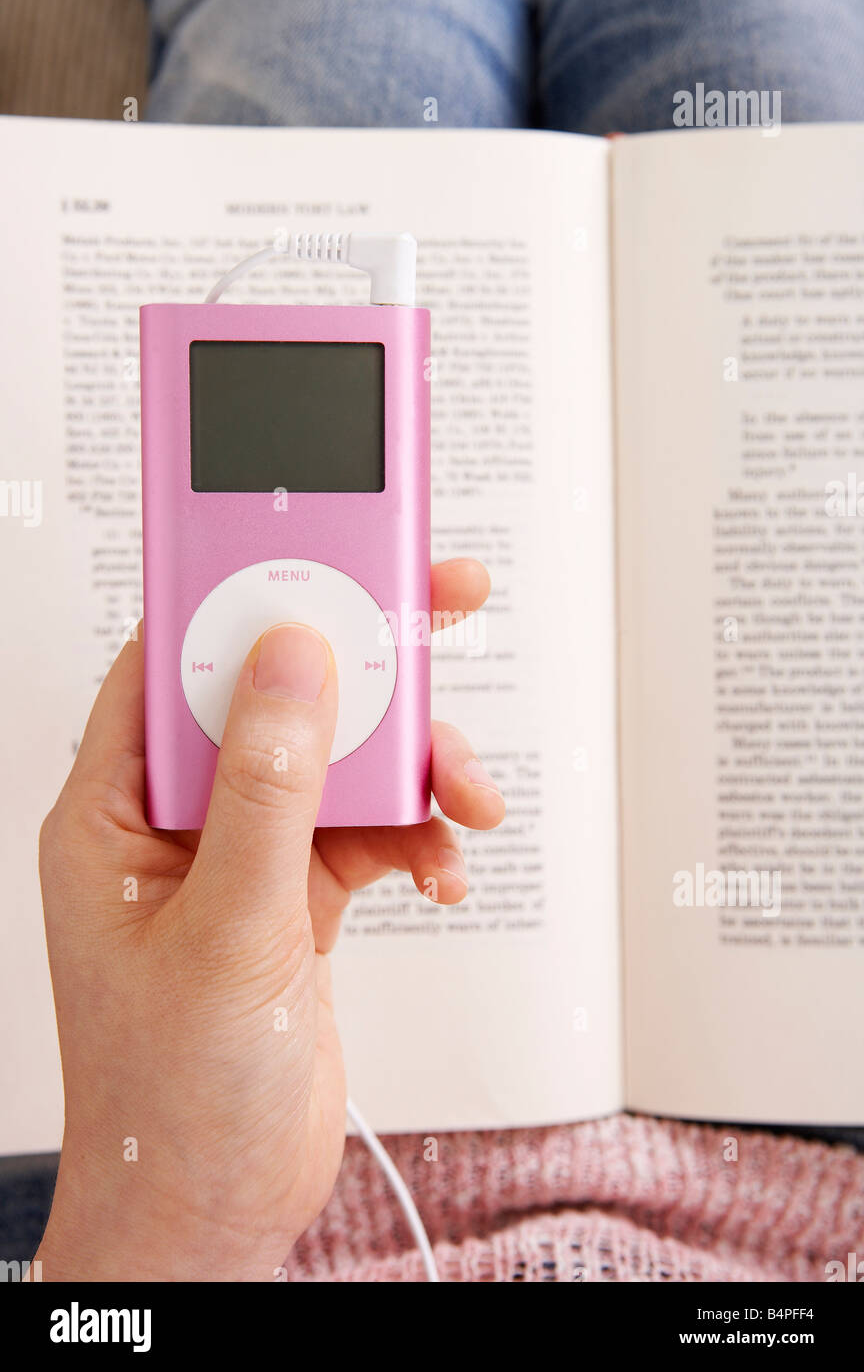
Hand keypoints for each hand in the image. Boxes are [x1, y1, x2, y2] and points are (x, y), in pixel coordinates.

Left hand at [34, 558, 502, 1280]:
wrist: (216, 1210)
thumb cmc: (171, 1099)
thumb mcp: (226, 932)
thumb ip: (266, 791)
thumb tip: (290, 661)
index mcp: (117, 814)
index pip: (171, 660)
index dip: (243, 591)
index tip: (320, 543)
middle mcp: (180, 822)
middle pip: (276, 693)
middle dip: (363, 660)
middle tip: (439, 599)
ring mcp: (246, 855)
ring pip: (341, 759)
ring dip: (414, 768)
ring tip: (466, 799)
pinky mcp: (301, 893)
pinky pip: (372, 827)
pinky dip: (419, 836)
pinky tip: (441, 867)